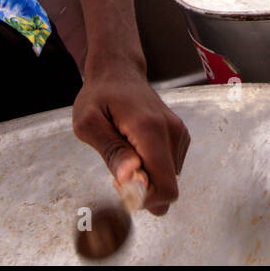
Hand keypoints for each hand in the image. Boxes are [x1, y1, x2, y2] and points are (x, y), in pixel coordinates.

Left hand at [72, 58, 189, 214]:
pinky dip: (153, 168)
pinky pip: (170, 169)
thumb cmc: (99, 96)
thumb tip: (130, 178)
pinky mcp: (181, 136)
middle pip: (169, 188)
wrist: (118, 72)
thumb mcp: (88, 122)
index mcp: (150, 130)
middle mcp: (173, 132)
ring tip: (125, 153)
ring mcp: (180, 134)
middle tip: (118, 169)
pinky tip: (136, 149)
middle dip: (143, 190)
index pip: (165, 186)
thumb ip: (110, 151)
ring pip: (170, 180)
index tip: (120, 183)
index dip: (144, 198)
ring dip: (147, 178)